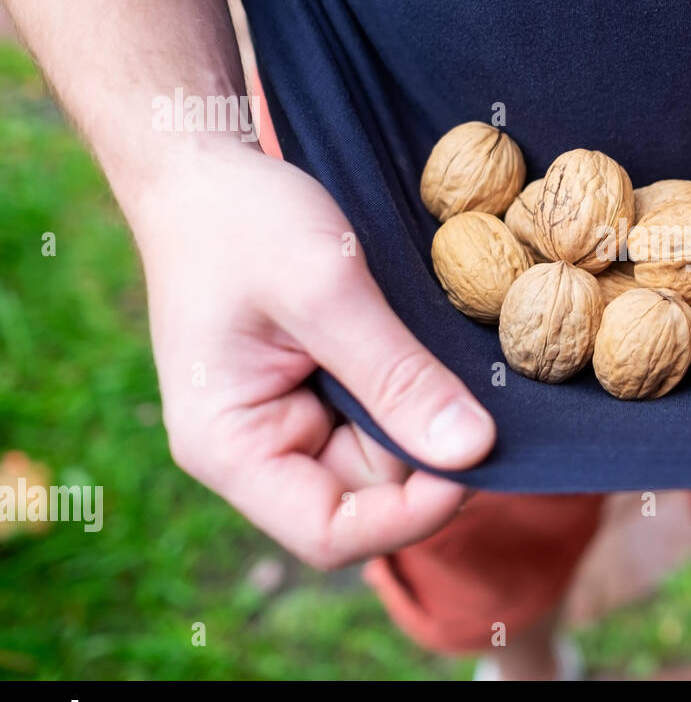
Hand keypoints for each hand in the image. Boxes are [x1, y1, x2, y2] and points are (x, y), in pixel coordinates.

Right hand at [132, 137, 493, 568]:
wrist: (205, 168)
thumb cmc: (242, 221)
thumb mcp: (326, 289)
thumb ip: (397, 375)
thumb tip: (473, 452)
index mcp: (230, 447)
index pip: (330, 533)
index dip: (411, 514)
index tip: (474, 454)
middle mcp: (256, 451)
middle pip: (369, 496)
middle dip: (425, 448)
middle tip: (472, 381)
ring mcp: (287, 424)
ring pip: (387, 454)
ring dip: (423, 410)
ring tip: (432, 340)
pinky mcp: (316, 394)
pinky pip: (382, 415)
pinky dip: (413, 386)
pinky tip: (418, 339)